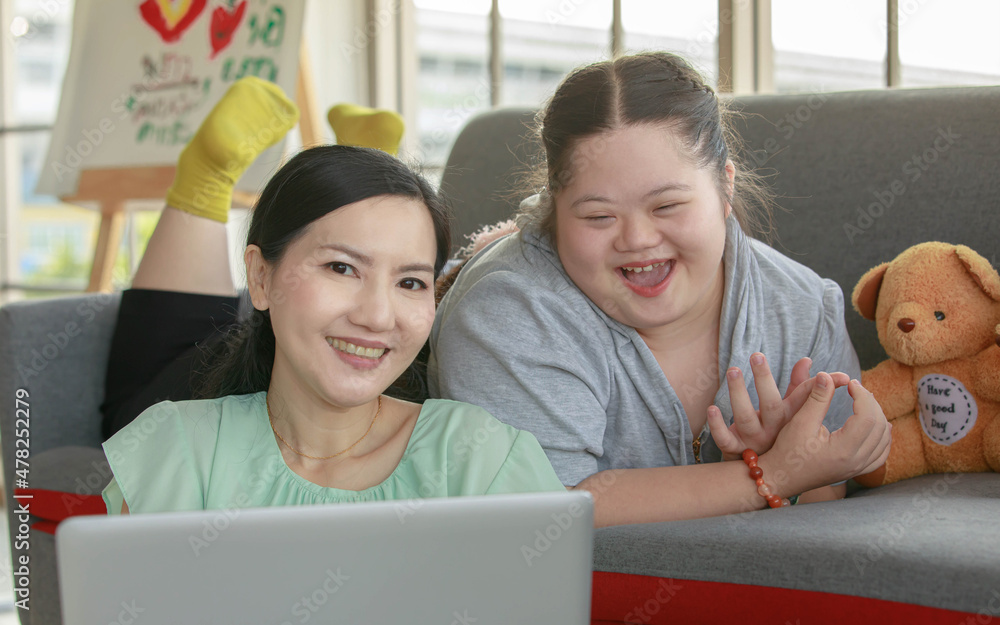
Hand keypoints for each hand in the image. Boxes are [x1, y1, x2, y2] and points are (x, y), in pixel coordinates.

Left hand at [707, 355, 849, 459]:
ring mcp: (754, 442)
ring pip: (745, 419)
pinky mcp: (735, 451)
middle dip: (764, 380)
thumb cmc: (778, 437)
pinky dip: (718, 426)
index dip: (815, 384)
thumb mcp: (791, 414)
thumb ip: (799, 387)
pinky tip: (712, 408)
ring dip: (738, 394)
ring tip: (733, 371)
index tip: (812, 361)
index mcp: (790, 421)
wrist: (765, 478)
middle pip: (771, 406)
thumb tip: (806, 359)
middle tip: (757, 356)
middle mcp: (774, 431)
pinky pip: (725, 440)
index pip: (804, 399)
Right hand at [759, 375, 891, 496]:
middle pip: (879, 426)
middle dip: (871, 402)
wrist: (781, 477)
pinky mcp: (855, 471)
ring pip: (884, 440)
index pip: (867, 417)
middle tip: (856, 388)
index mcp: (843, 450)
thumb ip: (816, 398)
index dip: (862, 395)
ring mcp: (857, 468)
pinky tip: (879, 426)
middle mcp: (855, 462)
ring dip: (879, 417)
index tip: (850, 383)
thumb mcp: (799, 422)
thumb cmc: (787, 451)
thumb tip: (826, 375)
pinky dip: (883, 437)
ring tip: (865, 401)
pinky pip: (881, 455)